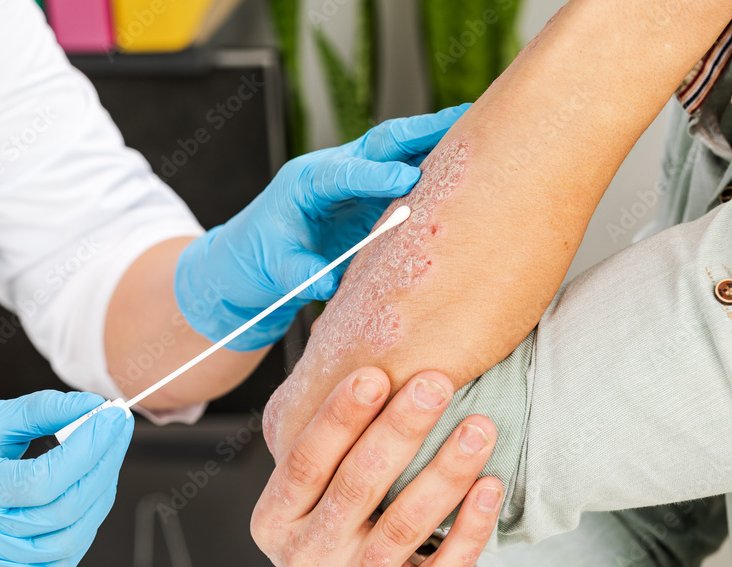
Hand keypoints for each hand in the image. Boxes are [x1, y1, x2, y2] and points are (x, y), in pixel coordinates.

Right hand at [0, 390, 133, 566]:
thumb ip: (43, 409)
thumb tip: (92, 406)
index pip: (43, 480)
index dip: (88, 448)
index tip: (112, 418)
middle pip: (62, 512)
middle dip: (102, 466)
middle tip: (117, 430)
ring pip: (67, 542)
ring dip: (98, 498)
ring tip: (105, 458)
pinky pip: (58, 559)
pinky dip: (83, 526)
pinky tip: (88, 490)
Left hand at [174, 105, 470, 350]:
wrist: (250, 264)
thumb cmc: (257, 262)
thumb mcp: (273, 271)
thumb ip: (301, 274)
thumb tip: (330, 282)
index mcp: (304, 183)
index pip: (343, 172)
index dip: (375, 175)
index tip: (406, 178)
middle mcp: (334, 173)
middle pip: (380, 144)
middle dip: (419, 131)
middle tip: (462, 119)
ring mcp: (357, 182)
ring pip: (400, 154)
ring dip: (437, 143)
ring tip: (481, 130)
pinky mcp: (373, 198)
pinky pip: (409, 177)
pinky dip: (436, 168)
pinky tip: (469, 166)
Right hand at [251, 368, 501, 566]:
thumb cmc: (344, 536)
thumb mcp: (314, 499)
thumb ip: (326, 448)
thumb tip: (360, 359)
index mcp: (276, 520)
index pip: (306, 461)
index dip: (339, 417)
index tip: (375, 374)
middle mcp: (306, 558)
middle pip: (357, 485)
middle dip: (400, 428)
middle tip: (436, 384)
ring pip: (405, 523)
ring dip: (446, 469)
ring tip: (478, 427)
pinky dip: (470, 525)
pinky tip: (489, 486)